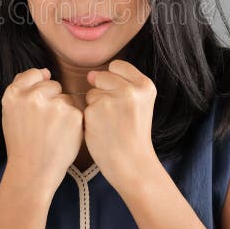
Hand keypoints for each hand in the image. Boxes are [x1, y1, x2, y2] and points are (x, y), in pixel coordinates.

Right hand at [1, 67, 83, 194]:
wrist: (32, 171)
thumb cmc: (22, 142)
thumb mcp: (11, 112)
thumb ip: (23, 89)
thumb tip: (46, 72)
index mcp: (13, 93)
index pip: (34, 74)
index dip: (37, 89)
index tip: (36, 104)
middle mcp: (33, 96)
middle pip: (53, 85)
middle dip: (52, 100)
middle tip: (43, 124)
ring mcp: (54, 105)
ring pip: (66, 98)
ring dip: (63, 111)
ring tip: (52, 131)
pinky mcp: (72, 115)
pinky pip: (76, 110)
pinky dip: (72, 122)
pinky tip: (62, 136)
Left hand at [83, 59, 158, 190]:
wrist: (131, 163)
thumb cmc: (133, 133)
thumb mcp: (140, 103)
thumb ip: (122, 83)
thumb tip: (90, 75)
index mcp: (145, 85)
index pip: (118, 65)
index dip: (114, 80)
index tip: (121, 98)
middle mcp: (129, 90)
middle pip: (102, 77)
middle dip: (103, 92)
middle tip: (116, 115)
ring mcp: (111, 100)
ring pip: (91, 92)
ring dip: (95, 106)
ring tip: (110, 124)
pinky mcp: (93, 112)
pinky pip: (84, 107)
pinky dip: (89, 118)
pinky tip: (101, 130)